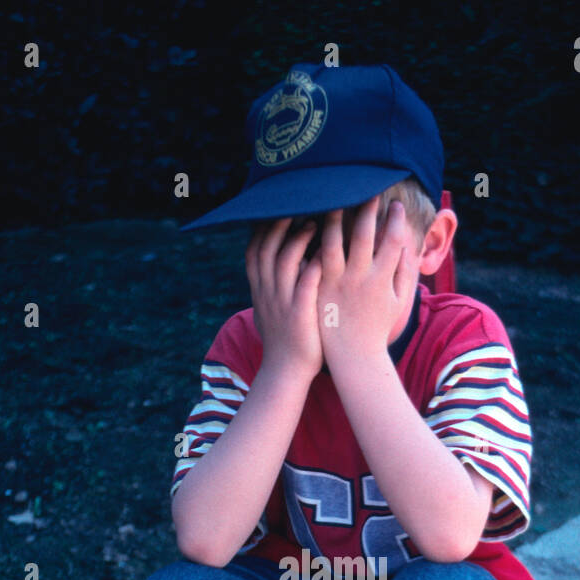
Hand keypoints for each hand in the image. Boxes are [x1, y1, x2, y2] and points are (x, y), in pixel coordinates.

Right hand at [245, 218, 323, 378]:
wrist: (286, 372)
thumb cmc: (286, 338)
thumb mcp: (270, 309)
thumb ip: (273, 285)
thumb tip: (278, 263)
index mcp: (259, 290)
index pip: (254, 251)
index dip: (262, 230)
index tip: (276, 211)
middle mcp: (267, 293)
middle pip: (267, 249)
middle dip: (280, 225)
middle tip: (299, 207)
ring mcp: (282, 303)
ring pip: (285, 261)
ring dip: (299, 239)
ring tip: (316, 223)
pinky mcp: (299, 314)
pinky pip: (304, 285)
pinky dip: (312, 267)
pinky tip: (325, 253)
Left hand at [317, 197, 418, 367]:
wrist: (353, 357)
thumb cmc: (378, 328)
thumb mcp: (399, 302)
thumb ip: (404, 272)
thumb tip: (406, 244)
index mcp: (383, 280)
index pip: (393, 240)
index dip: (395, 219)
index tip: (394, 204)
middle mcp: (360, 279)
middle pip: (364, 233)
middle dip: (367, 208)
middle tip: (367, 190)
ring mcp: (336, 283)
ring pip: (333, 240)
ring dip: (335, 217)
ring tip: (335, 201)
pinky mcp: (319, 288)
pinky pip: (314, 257)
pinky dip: (314, 239)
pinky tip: (314, 225)